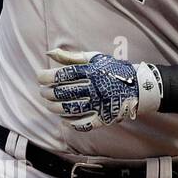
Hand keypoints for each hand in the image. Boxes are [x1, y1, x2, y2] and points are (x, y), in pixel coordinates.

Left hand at [37, 47, 161, 131]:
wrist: (138, 86)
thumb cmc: (112, 69)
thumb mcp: (94, 58)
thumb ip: (71, 57)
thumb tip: (49, 53)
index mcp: (92, 71)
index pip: (64, 74)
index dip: (47, 77)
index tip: (39, 77)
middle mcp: (95, 87)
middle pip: (64, 92)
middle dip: (48, 93)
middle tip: (42, 92)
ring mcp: (99, 104)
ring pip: (70, 109)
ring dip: (54, 108)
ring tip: (49, 104)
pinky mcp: (103, 117)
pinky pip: (83, 124)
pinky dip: (70, 122)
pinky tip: (63, 118)